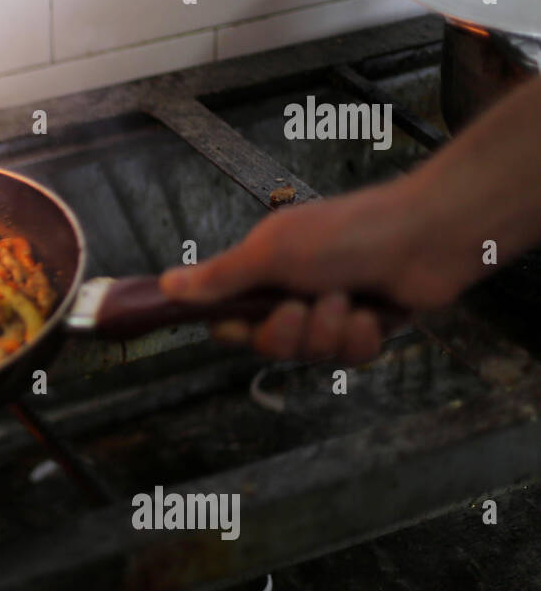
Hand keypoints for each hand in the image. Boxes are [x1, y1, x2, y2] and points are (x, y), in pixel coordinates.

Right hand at [158, 179, 472, 362]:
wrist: (424, 238)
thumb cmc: (345, 234)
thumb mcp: (269, 254)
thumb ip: (219, 277)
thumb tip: (166, 285)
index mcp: (264, 272)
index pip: (228, 318)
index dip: (233, 329)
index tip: (241, 323)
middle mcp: (292, 293)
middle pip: (268, 345)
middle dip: (287, 333)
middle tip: (301, 306)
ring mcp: (329, 313)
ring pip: (309, 354)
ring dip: (327, 330)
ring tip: (346, 299)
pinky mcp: (364, 329)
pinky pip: (347, 356)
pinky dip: (359, 336)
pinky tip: (371, 312)